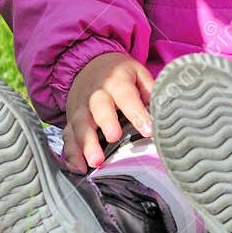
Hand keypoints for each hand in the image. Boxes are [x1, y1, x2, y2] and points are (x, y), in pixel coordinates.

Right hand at [63, 51, 152, 172]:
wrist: (88, 65)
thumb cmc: (119, 74)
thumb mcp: (137, 73)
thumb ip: (150, 91)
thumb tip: (163, 111)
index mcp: (116, 82)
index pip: (127, 97)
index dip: (137, 113)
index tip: (148, 130)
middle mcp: (95, 95)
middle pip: (98, 109)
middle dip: (105, 123)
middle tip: (114, 138)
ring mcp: (80, 109)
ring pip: (79, 126)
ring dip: (86, 145)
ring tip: (95, 162)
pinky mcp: (71, 121)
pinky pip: (68, 137)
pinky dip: (70, 154)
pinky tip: (79, 168)